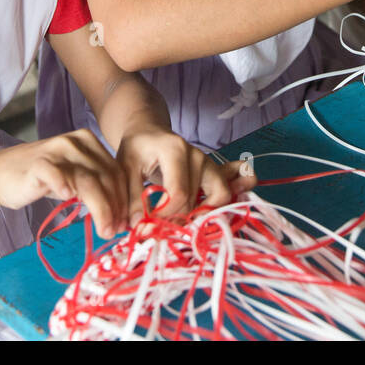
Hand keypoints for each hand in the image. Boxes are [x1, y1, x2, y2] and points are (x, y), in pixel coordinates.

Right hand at [0, 129, 129, 236]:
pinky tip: (69, 199)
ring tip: (104, 230)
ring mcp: (57, 151)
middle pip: (106, 177)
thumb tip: (121, 215)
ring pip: (89, 181)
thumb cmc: (41, 180)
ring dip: (101, 208)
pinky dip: (65, 187)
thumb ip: (95, 186)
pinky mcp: (39, 163)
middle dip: (115, 207)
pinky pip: (57, 175)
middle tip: (116, 231)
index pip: (116, 171)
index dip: (125, 199)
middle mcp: (75, 142)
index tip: (125, 223)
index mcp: (88, 141)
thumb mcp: (73, 178)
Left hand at [114, 125, 255, 226]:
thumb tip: (138, 227)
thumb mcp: (125, 168)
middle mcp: (198, 156)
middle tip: (156, 233)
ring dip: (203, 215)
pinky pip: (237, 180)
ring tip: (182, 224)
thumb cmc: (137, 148)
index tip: (146, 229)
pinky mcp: (216, 170)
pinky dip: (240, 191)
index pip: (178, 194)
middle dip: (176, 222)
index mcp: (175, 151)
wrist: (149, 132)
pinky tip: (232, 201)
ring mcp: (209, 163)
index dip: (164, 217)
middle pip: (196, 200)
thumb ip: (131, 197)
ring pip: (220, 196)